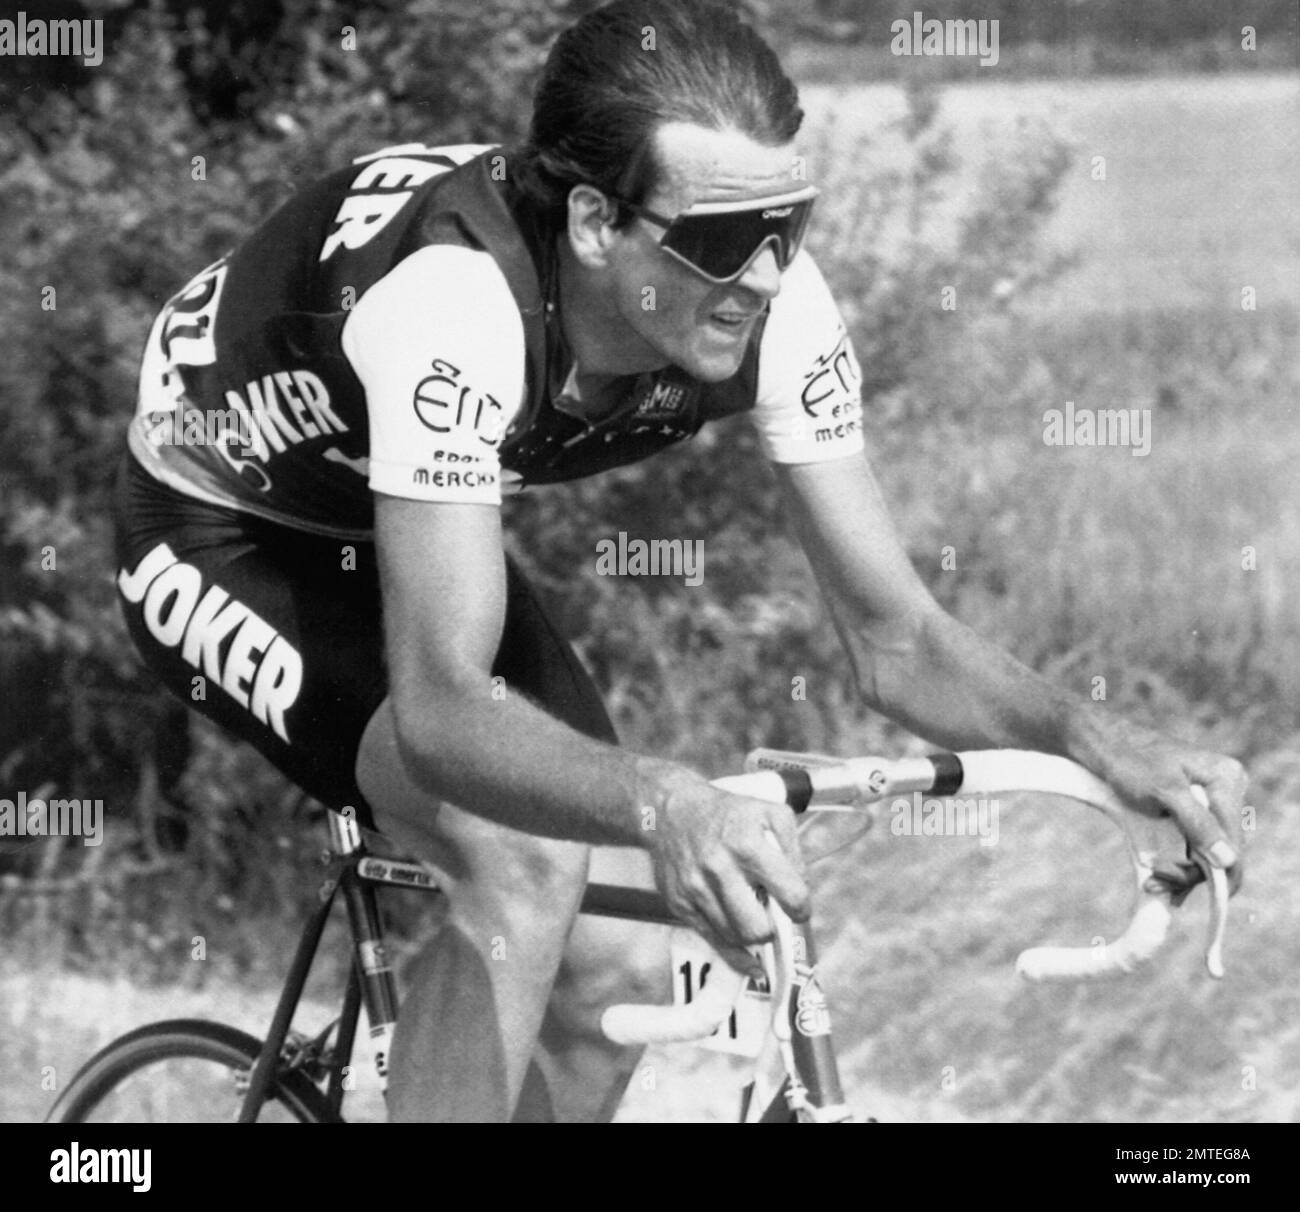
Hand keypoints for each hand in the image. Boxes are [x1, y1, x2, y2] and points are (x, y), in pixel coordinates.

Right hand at [640, 767, 809, 975]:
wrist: (670, 811)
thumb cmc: (726, 813)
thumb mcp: (770, 813)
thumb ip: (794, 850)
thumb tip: (801, 888)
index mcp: (747, 845)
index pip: (790, 894)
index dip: (801, 908)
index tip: (800, 910)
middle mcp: (719, 869)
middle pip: (758, 928)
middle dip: (772, 929)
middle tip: (772, 916)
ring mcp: (695, 889)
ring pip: (736, 938)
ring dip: (752, 935)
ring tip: (753, 917)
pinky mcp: (679, 903)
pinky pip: (712, 941)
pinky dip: (735, 955)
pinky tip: (751, 961)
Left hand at [1089, 724, 1246, 902]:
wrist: (1103, 743)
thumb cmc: (1130, 759)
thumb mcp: (1164, 791)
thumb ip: (1197, 823)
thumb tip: (1227, 859)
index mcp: (1227, 780)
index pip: (1234, 840)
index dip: (1217, 873)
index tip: (1181, 888)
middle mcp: (1226, 791)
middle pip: (1223, 850)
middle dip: (1190, 872)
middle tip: (1156, 883)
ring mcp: (1210, 802)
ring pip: (1207, 851)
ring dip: (1181, 871)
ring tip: (1152, 881)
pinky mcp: (1193, 810)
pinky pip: (1194, 844)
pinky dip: (1177, 861)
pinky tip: (1157, 873)